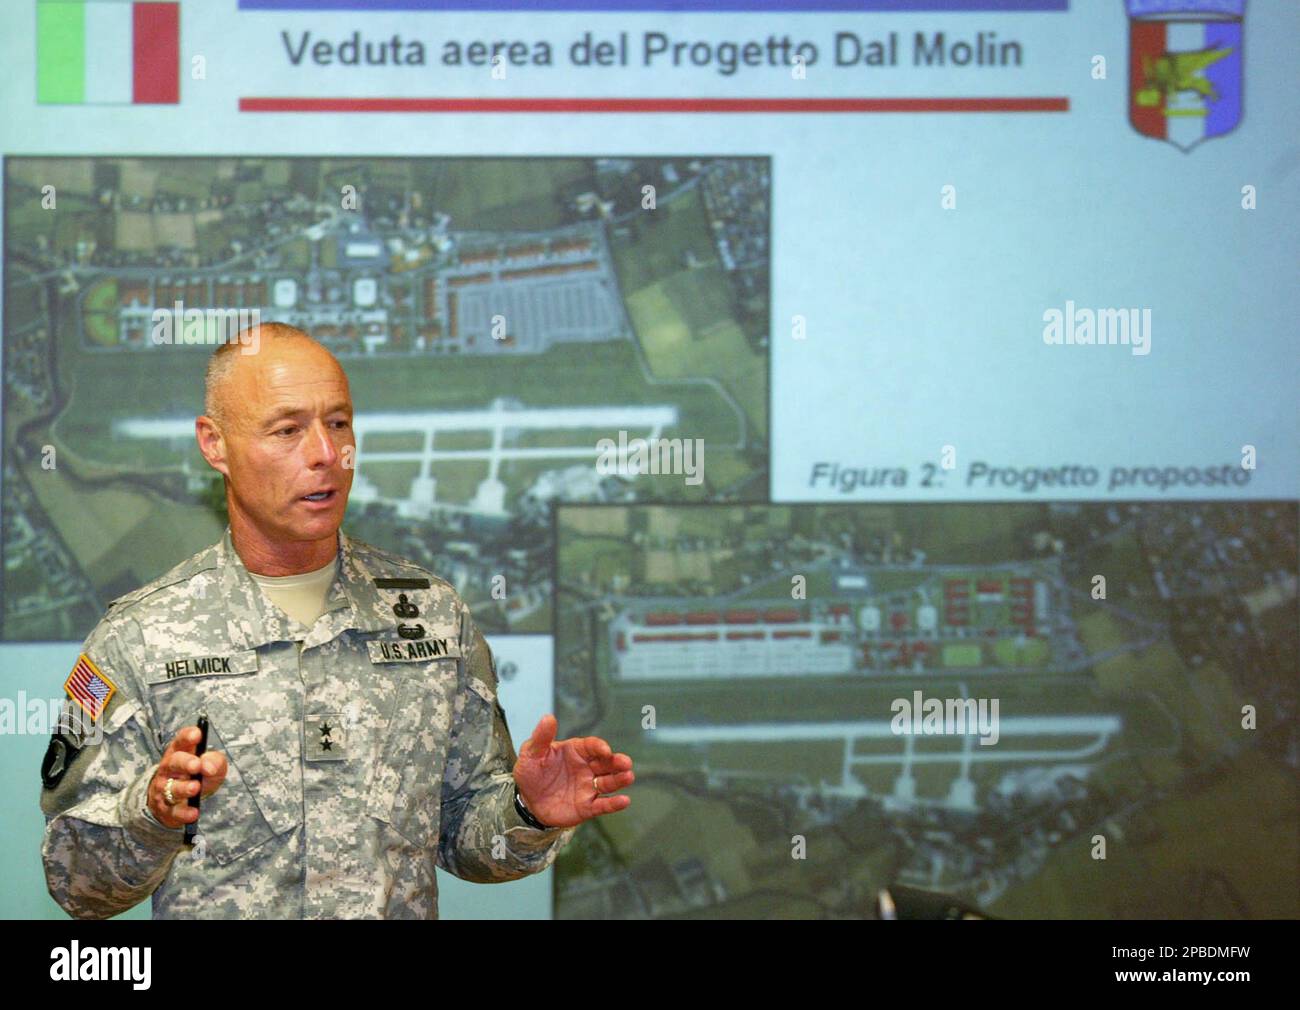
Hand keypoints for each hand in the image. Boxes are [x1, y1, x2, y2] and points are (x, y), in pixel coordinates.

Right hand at [148, 726, 227, 828]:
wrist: (179, 802)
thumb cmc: (198, 776)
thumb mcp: (212, 765)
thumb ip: (214, 761)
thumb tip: (209, 767)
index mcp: (180, 752)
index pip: (181, 741)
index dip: (188, 736)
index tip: (197, 734)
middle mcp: (169, 769)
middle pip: (174, 762)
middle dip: (185, 762)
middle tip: (197, 765)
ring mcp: (165, 789)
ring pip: (172, 787)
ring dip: (183, 787)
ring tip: (195, 787)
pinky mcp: (167, 809)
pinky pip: (174, 811)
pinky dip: (184, 812)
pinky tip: (194, 812)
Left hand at [513, 714, 633, 828]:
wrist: (527, 802)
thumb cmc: (531, 773)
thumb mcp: (531, 753)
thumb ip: (541, 737)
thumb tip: (548, 717)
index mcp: (575, 751)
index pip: (591, 746)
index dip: (599, 747)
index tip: (605, 750)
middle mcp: (586, 768)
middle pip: (606, 763)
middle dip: (617, 762)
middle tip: (626, 762)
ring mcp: (588, 787)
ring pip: (608, 782)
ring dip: (620, 780)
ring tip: (628, 777)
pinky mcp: (587, 807)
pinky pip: (603, 805)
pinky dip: (614, 804)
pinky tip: (624, 800)